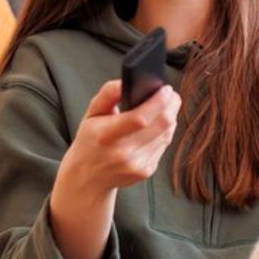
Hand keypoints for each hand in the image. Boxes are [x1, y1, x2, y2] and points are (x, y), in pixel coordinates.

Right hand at [62, 79, 180, 194]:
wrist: (87, 177)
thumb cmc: (90, 141)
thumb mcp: (91, 114)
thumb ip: (108, 94)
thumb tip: (127, 82)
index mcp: (106, 136)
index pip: (140, 118)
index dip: (157, 102)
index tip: (165, 89)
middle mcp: (122, 153)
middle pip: (161, 125)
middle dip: (171, 106)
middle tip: (171, 95)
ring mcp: (136, 165)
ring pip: (167, 134)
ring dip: (170, 118)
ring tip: (166, 107)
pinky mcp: (145, 171)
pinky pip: (164, 146)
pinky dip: (164, 133)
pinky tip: (157, 126)